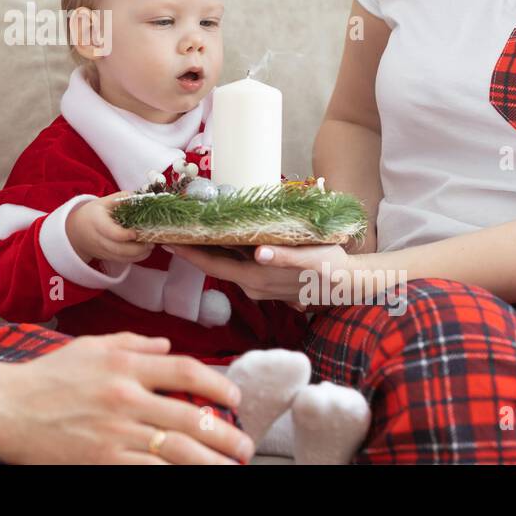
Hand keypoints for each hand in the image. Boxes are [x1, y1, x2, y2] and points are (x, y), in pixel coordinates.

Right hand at [0, 332, 253, 463]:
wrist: (3, 408)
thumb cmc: (45, 377)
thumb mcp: (88, 347)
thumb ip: (130, 342)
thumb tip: (166, 344)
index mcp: (123, 366)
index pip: (184, 370)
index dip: (217, 385)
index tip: (235, 399)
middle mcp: (124, 398)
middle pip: (190, 417)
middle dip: (226, 434)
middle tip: (246, 445)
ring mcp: (114, 433)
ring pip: (177, 451)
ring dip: (212, 462)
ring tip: (232, 468)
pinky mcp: (102, 461)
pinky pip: (149, 473)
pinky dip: (174, 476)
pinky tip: (191, 479)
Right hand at [66, 192, 152, 266]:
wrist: (76, 232)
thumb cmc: (91, 215)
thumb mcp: (102, 202)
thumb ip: (120, 198)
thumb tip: (137, 197)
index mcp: (97, 223)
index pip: (112, 233)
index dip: (125, 235)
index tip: (135, 232)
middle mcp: (100, 240)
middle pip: (119, 249)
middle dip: (138, 248)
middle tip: (151, 242)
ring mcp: (103, 251)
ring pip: (122, 258)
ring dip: (139, 255)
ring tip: (150, 246)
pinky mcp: (107, 257)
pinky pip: (122, 261)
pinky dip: (135, 258)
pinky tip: (144, 251)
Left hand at [165, 242, 356, 310]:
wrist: (349, 286)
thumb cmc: (331, 270)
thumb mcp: (311, 259)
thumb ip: (283, 257)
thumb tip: (259, 254)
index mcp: (256, 279)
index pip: (212, 266)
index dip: (188, 254)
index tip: (166, 240)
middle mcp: (251, 286)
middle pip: (213, 266)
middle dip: (190, 250)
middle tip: (169, 229)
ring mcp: (257, 286)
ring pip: (225, 266)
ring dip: (207, 251)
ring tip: (188, 229)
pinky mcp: (265, 282)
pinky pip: (237, 266)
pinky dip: (224, 253)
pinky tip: (218, 239)